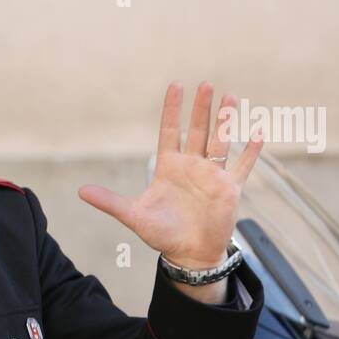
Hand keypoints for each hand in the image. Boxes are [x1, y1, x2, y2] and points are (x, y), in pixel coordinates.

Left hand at [78, 81, 263, 270]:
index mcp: (169, 167)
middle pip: (197, 130)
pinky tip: (257, 132)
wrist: (187, 253)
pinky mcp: (230, 188)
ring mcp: (212, 175)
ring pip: (220, 141)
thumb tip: (80, 191)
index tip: (176, 85)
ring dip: (225, 121)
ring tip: (228, 98)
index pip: (169, 131)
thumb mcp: (133, 215)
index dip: (172, 109)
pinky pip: (242, 166)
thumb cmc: (161, 233)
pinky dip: (250, 151)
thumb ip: (110, 201)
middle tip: (205, 84)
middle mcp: (191, 166)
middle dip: (201, 109)